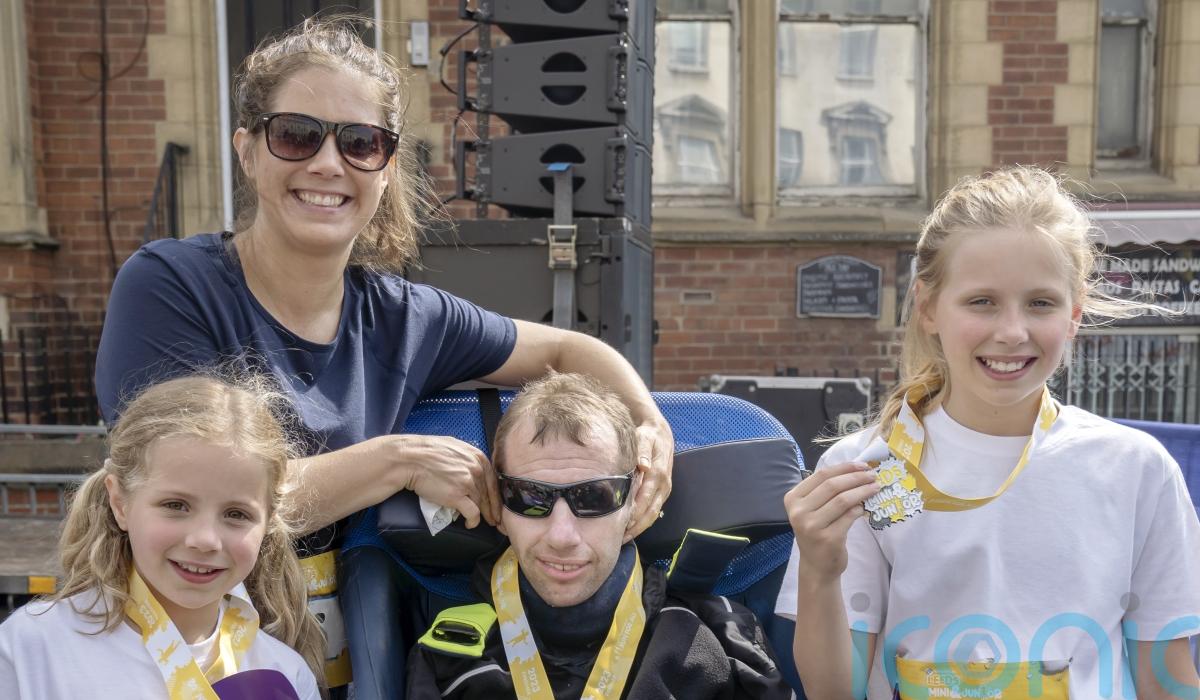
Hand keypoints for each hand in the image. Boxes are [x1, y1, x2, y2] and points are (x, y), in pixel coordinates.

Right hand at [379, 434, 500, 527]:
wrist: (411, 459)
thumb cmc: (427, 452)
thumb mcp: (454, 447)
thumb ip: (467, 458)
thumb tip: (470, 466)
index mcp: (478, 457)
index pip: (493, 480)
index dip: (495, 495)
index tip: (496, 505)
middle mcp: (477, 469)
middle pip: (489, 494)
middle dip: (493, 509)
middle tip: (494, 519)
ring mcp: (468, 483)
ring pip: (481, 504)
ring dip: (483, 516)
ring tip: (482, 522)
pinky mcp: (457, 496)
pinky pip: (472, 513)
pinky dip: (473, 521)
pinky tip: (470, 524)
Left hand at [624, 418, 674, 540]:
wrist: (660, 433)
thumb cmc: (648, 436)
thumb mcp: (644, 437)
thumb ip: (642, 450)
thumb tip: (643, 465)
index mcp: (658, 474)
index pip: (645, 499)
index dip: (633, 514)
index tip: (619, 525)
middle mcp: (663, 484)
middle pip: (650, 512)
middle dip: (635, 527)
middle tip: (618, 538)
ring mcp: (664, 490)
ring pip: (653, 514)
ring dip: (639, 528)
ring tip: (623, 538)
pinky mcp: (662, 492)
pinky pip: (654, 511)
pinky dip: (643, 522)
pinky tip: (632, 528)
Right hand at [784, 462, 878, 582]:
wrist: (816, 566)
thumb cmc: (816, 533)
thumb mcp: (811, 510)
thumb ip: (824, 491)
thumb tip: (855, 470)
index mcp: (793, 499)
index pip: (821, 475)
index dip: (844, 467)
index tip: (862, 465)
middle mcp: (799, 511)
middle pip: (832, 485)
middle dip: (856, 477)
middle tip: (872, 475)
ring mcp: (812, 526)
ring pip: (842, 500)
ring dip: (862, 491)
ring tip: (875, 487)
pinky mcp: (828, 538)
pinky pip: (849, 516)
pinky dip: (860, 509)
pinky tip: (864, 507)